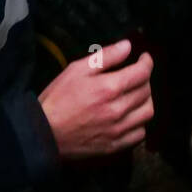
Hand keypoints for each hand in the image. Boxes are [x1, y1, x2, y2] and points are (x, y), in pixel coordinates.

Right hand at [38, 40, 153, 160]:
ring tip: (136, 95)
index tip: (145, 58)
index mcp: (109, 88)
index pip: (142, 73)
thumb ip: (105, 57)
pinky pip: (139, 134)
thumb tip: (127, 46)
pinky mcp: (115, 146)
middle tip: (136, 75)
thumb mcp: (76, 69)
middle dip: (145, 79)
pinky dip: (140, 123)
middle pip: (146, 91)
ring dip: (146, 100)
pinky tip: (130, 116)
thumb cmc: (58, 98)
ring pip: (147, 113)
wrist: (44, 133)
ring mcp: (118, 130)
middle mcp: (118, 110)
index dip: (147, 62)